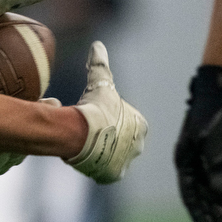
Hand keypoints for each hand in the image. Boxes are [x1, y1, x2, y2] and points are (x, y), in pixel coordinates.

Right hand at [67, 42, 147, 183]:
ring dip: (100, 151)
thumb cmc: (94, 106)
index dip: (109, 116)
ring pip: (111, 156)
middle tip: (87, 129)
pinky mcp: (112, 176)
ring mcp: (126, 163)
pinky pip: (103, 170)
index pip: (126, 120)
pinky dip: (94, 165)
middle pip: (120, 139)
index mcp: (141, 125)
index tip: (94, 114)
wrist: (81, 134)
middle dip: (107, 136)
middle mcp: (139, 146)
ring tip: (81, 142)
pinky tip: (81, 155)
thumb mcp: (99, 82)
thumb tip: (98, 44)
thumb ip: (100, 64)